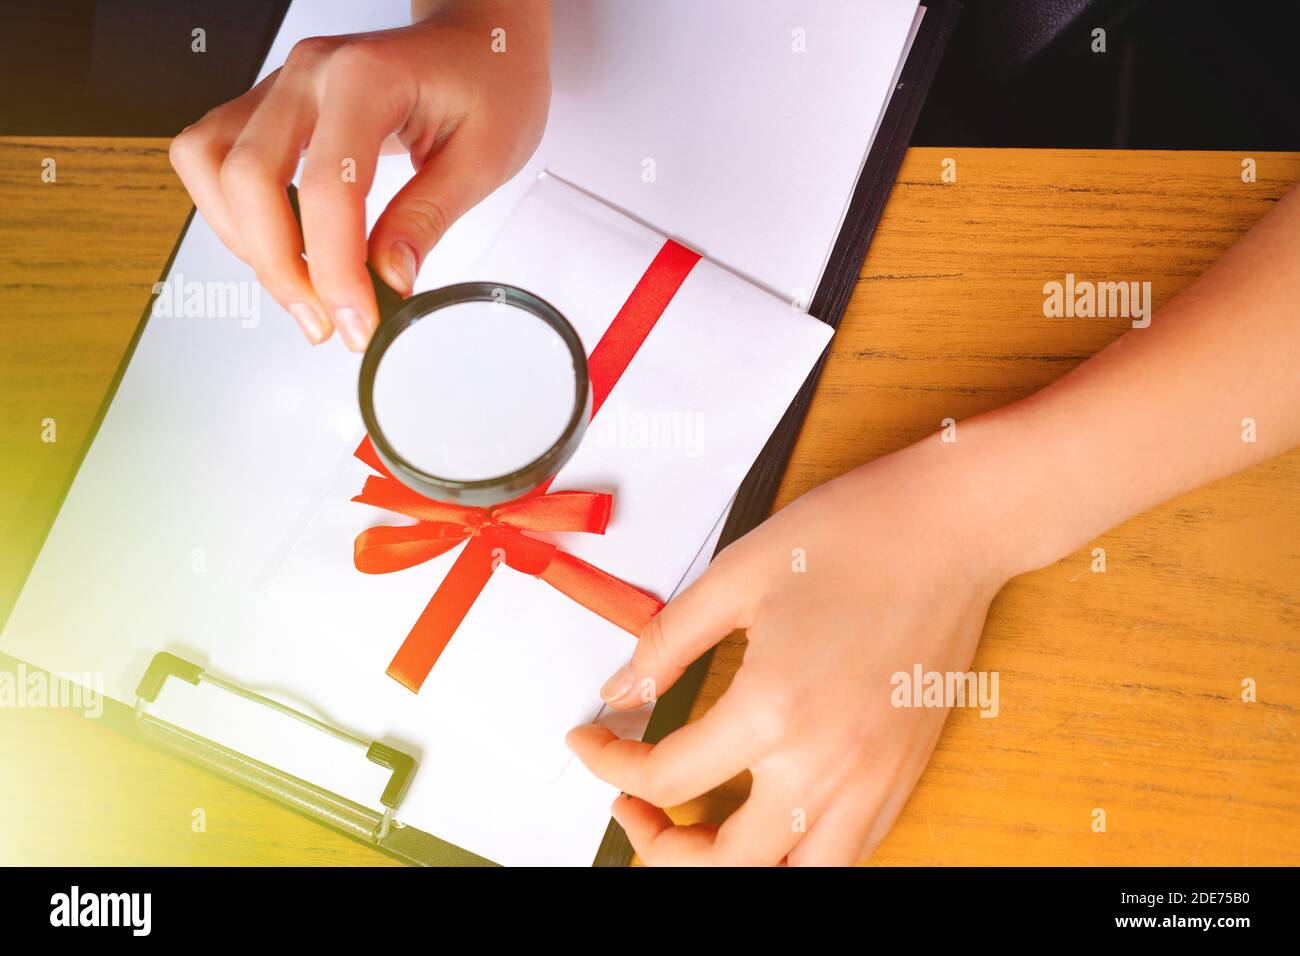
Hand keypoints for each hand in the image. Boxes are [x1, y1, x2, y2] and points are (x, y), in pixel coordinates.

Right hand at [168, 0, 550, 349]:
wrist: (479, 38)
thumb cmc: (488, 81)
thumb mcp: (485, 156)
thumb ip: (429, 216)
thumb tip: (388, 279)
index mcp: (367, 77)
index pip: (329, 187)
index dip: (335, 270)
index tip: (357, 322)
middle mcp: (310, 73)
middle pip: (248, 177)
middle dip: (279, 268)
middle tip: (324, 322)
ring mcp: (282, 85)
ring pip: (210, 164)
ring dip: (244, 242)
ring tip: (301, 293)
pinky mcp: (271, 105)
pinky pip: (216, 157)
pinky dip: (234, 214)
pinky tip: (284, 250)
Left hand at [567, 438, 1009, 864]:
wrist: (954, 526)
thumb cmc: (855, 536)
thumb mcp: (736, 576)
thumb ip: (668, 644)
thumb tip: (622, 690)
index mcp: (774, 711)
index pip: (666, 777)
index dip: (608, 765)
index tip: (590, 741)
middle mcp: (827, 764)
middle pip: (728, 864)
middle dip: (660, 845)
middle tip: (631, 804)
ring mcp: (873, 778)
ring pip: (799, 876)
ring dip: (736, 865)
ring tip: (701, 827)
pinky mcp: (904, 772)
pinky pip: (849, 851)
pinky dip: (799, 852)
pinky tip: (771, 811)